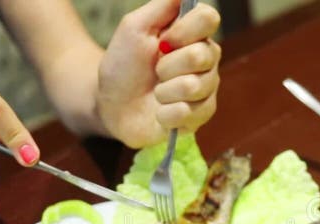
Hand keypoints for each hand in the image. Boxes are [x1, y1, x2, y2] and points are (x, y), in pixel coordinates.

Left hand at [97, 0, 220, 147]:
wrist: (110, 105)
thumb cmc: (123, 65)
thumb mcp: (134, 27)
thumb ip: (164, 4)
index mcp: (193, 34)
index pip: (209, 18)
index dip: (185, 30)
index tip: (163, 40)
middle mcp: (206, 60)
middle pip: (203, 55)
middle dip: (168, 65)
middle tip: (155, 71)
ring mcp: (206, 90)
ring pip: (195, 86)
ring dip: (164, 91)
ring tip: (155, 93)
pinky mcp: (200, 117)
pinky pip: (189, 113)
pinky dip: (165, 113)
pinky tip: (159, 113)